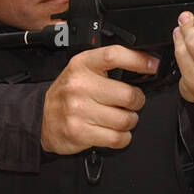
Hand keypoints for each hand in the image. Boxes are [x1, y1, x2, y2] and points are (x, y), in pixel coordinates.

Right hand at [40, 45, 154, 153]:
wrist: (41, 119)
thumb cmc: (67, 95)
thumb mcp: (81, 71)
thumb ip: (107, 65)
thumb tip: (145, 63)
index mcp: (82, 65)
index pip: (114, 55)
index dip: (138, 60)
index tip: (152, 66)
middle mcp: (79, 86)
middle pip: (128, 95)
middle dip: (135, 102)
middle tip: (129, 103)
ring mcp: (79, 110)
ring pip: (125, 120)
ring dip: (128, 122)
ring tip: (118, 119)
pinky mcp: (80, 132)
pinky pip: (117, 138)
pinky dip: (121, 138)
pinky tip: (113, 132)